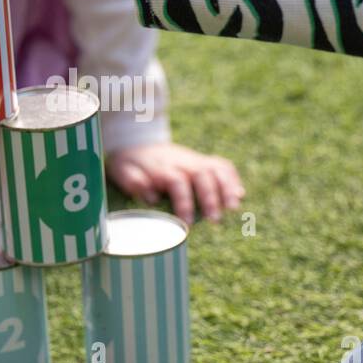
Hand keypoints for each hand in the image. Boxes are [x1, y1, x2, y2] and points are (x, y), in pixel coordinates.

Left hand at [107, 143, 244, 224]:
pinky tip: (240, 195)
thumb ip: (132, 181)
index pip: (177, 182)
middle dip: (210, 197)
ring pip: (216, 169)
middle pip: (202, 175)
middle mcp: (183, 163)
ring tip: (235, 208)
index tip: (188, 223)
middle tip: (215, 220)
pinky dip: (233, 179)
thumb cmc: (129, 163)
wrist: (137, 140)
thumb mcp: (122, 170)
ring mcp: (195, 160)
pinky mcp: (203, 161)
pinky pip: (222, 166)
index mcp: (162, 168)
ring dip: (227, 188)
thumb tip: (149, 195)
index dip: (184, 202)